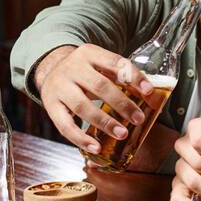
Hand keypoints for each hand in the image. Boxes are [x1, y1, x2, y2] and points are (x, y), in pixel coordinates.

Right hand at [35, 44, 150, 152]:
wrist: (50, 70)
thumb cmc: (83, 71)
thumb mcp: (100, 65)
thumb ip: (121, 76)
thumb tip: (150, 95)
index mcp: (89, 54)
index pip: (115, 62)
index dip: (133, 76)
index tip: (149, 91)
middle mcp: (72, 68)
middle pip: (100, 86)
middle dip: (122, 104)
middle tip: (138, 118)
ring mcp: (59, 87)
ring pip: (83, 106)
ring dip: (105, 122)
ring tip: (122, 133)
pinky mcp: (50, 105)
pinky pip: (65, 126)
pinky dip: (81, 138)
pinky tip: (95, 147)